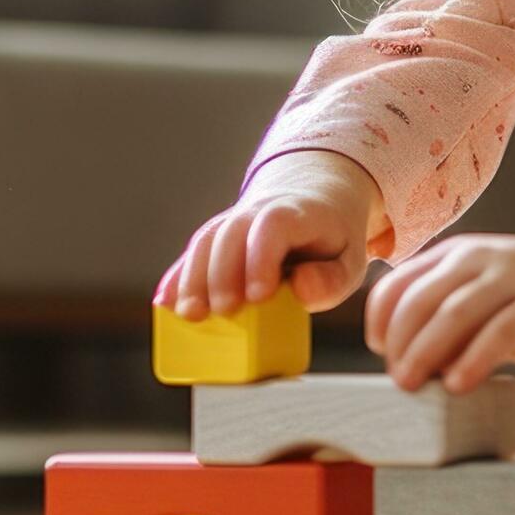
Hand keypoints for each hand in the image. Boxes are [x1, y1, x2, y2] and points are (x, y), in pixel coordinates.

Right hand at [154, 153, 384, 319]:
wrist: (314, 200)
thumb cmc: (331, 240)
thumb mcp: (350, 260)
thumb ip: (332, 280)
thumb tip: (301, 290)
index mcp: (295, 214)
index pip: (273, 226)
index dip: (261, 257)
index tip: (258, 295)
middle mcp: (257, 212)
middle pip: (230, 233)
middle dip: (222, 274)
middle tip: (224, 312)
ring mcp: (232, 223)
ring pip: (205, 241)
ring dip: (192, 278)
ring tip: (190, 315)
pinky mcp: (215, 239)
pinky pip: (191, 254)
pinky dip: (176, 278)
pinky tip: (165, 303)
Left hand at [364, 231, 514, 393]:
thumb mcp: (493, 302)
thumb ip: (455, 321)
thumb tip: (408, 361)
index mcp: (462, 254)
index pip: (400, 281)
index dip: (381, 320)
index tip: (381, 354)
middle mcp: (484, 256)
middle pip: (421, 298)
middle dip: (400, 343)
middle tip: (399, 381)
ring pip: (455, 312)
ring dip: (426, 352)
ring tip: (414, 386)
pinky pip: (500, 330)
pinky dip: (474, 359)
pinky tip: (461, 385)